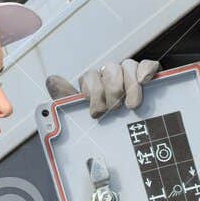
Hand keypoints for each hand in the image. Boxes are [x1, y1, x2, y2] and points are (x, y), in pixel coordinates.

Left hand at [45, 57, 160, 118]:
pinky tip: (145, 81)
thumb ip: (66, 98)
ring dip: (129, 86)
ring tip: (131, 106)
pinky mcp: (148, 77)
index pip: (90, 77)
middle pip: (110, 70)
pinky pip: (148, 65)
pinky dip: (146, 71)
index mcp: (95, 83)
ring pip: (128, 66)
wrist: (130, 135)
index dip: (93, 92)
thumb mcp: (82, 114)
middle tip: (114, 110)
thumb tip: (51, 80)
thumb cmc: (104, 124)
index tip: (96, 112)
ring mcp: (130, 75)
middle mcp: (111, 76)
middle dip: (111, 91)